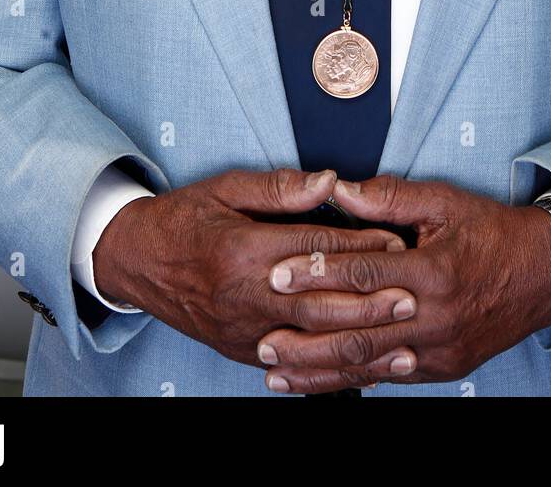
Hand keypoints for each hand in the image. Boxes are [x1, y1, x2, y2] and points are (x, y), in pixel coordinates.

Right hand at [91, 167, 416, 369]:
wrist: (137, 260)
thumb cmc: (185, 218)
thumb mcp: (227, 187)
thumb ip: (280, 187)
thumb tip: (329, 181)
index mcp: (243, 249)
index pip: (313, 249)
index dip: (359, 246)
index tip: (397, 242)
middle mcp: (245, 295)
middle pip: (319, 302)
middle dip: (370, 303)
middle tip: (413, 298)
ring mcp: (243, 329)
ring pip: (311, 342)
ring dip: (359, 344)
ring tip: (402, 343)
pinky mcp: (242, 351)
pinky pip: (293, 364)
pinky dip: (330, 370)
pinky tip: (362, 370)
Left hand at [257, 174, 550, 392]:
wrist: (543, 274)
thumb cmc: (491, 232)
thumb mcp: (444, 201)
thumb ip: (390, 197)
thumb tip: (340, 190)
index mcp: (435, 272)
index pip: (364, 274)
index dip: (317, 273)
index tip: (276, 273)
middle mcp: (436, 318)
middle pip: (360, 331)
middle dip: (306, 336)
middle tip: (262, 333)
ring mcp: (440, 350)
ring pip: (370, 365)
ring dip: (319, 371)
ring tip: (275, 370)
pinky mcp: (442, 369)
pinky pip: (389, 378)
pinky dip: (349, 382)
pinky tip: (317, 383)